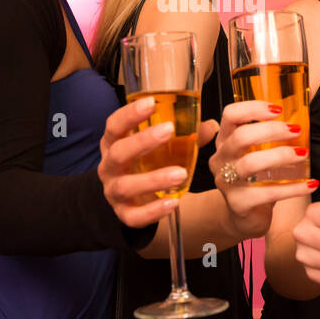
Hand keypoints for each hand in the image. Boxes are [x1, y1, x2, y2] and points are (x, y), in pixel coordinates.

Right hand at [97, 96, 216, 228]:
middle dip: (142, 141)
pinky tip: (173, 203)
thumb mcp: (160, 148)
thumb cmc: (146, 165)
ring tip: (181, 174)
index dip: (130, 114)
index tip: (151, 102)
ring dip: (153, 179)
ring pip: (126, 186)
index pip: (114, 125)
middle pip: (118, 153)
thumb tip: (210, 125)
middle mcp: (109, 167)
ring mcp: (113, 192)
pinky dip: (153, 211)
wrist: (134, 200)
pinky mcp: (123, 214)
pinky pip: (134, 216)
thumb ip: (184, 137)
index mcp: (113, 144)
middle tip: (170, 130)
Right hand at [209, 100, 316, 238]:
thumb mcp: (256, 154)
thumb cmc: (254, 179)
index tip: (278, 109)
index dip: (252, 108)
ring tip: (304, 154)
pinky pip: (268, 193)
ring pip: (250, 164)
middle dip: (272, 130)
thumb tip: (299, 119)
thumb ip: (268, 138)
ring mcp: (226, 182)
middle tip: (296, 130)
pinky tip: (311, 184)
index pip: (230, 115)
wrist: (243, 216)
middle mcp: (221, 159)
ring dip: (280, 156)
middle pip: (241, 137)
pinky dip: (293, 188)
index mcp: (224, 141)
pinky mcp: (238, 204)